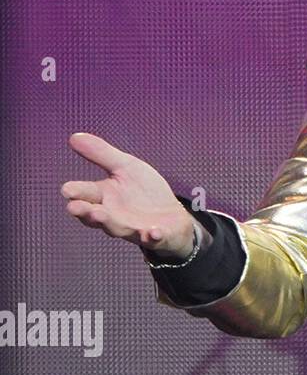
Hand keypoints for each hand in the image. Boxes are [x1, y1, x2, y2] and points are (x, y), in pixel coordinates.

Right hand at [62, 132, 194, 258]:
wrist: (171, 215)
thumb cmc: (143, 191)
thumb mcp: (126, 167)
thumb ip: (102, 154)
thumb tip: (74, 136)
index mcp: (104, 197)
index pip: (85, 194)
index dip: (76, 192)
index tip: (67, 189)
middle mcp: (113, 215)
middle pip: (95, 215)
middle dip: (85, 211)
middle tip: (74, 206)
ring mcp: (133, 228)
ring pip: (117, 228)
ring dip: (109, 222)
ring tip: (100, 215)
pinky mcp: (155, 236)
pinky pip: (153, 238)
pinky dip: (152, 236)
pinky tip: (152, 232)